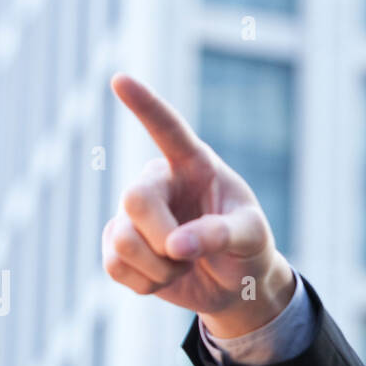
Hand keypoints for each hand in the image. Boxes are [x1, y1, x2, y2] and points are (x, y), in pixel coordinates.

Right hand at [101, 73, 295, 336]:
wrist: (234, 286)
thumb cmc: (248, 249)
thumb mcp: (252, 238)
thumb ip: (221, 235)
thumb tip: (175, 246)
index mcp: (193, 165)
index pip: (167, 129)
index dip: (144, 106)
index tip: (120, 80)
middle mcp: (157, 182)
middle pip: (135, 200)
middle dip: (164, 239)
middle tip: (189, 256)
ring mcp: (132, 215)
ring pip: (123, 240)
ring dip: (159, 268)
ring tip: (182, 265)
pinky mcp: (117, 246)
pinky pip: (114, 267)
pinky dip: (145, 284)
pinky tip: (163, 278)